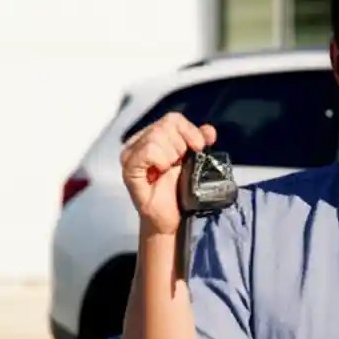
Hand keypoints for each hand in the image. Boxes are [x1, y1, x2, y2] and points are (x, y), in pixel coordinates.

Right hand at [120, 112, 216, 235]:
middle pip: (166, 126)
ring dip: (171, 155)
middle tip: (178, 164)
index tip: (199, 148)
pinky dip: (160, 161)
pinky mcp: (129, 169)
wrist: (170, 219)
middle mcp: (138, 142)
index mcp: (153, 136)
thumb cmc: (178, 191)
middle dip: (181, 146)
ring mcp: (130, 155)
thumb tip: (209, 131)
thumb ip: (199, 142)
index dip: (190, 131)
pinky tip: (161, 172)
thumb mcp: (193, 162)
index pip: (173, 119)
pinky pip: (148, 151)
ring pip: (157, 137)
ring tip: (169, 170)